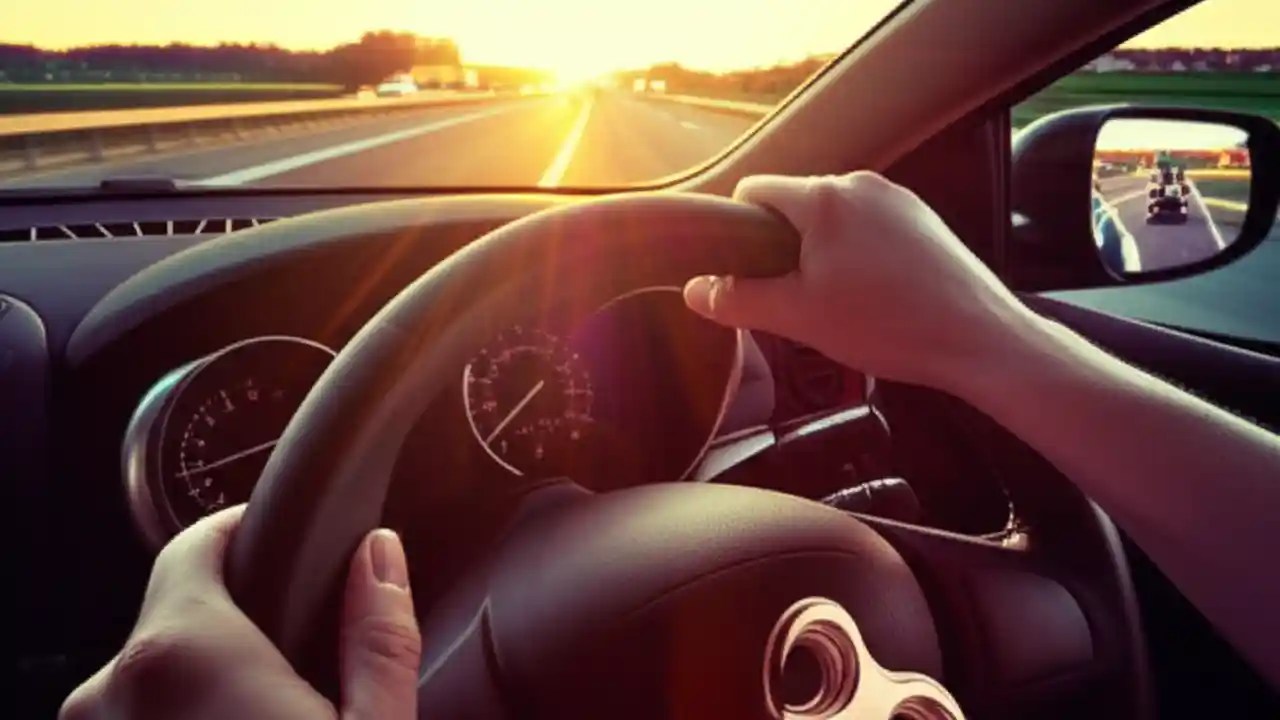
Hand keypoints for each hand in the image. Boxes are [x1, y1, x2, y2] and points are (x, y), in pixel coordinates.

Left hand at [60, 506, 420, 719]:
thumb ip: (378, 636)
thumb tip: (381, 555)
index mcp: (181, 656)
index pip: (197, 540)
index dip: (253, 531)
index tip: (297, 545)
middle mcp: (111, 693)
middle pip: (184, 611)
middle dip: (245, 625)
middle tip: (308, 671)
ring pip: (162, 674)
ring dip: (213, 682)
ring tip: (281, 717)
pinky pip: (144, 717)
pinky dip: (188, 718)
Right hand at [684, 172, 1042, 394]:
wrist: (978, 339)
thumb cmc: (890, 325)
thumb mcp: (797, 318)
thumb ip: (738, 300)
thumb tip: (694, 290)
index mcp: (823, 197)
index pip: (753, 192)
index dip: (738, 233)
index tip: (747, 275)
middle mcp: (860, 184)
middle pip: (794, 206)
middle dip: (784, 250)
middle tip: (796, 302)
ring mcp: (897, 200)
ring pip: (833, 220)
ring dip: (822, 255)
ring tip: (840, 306)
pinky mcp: (923, 220)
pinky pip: (869, 229)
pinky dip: (858, 257)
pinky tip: (874, 299)